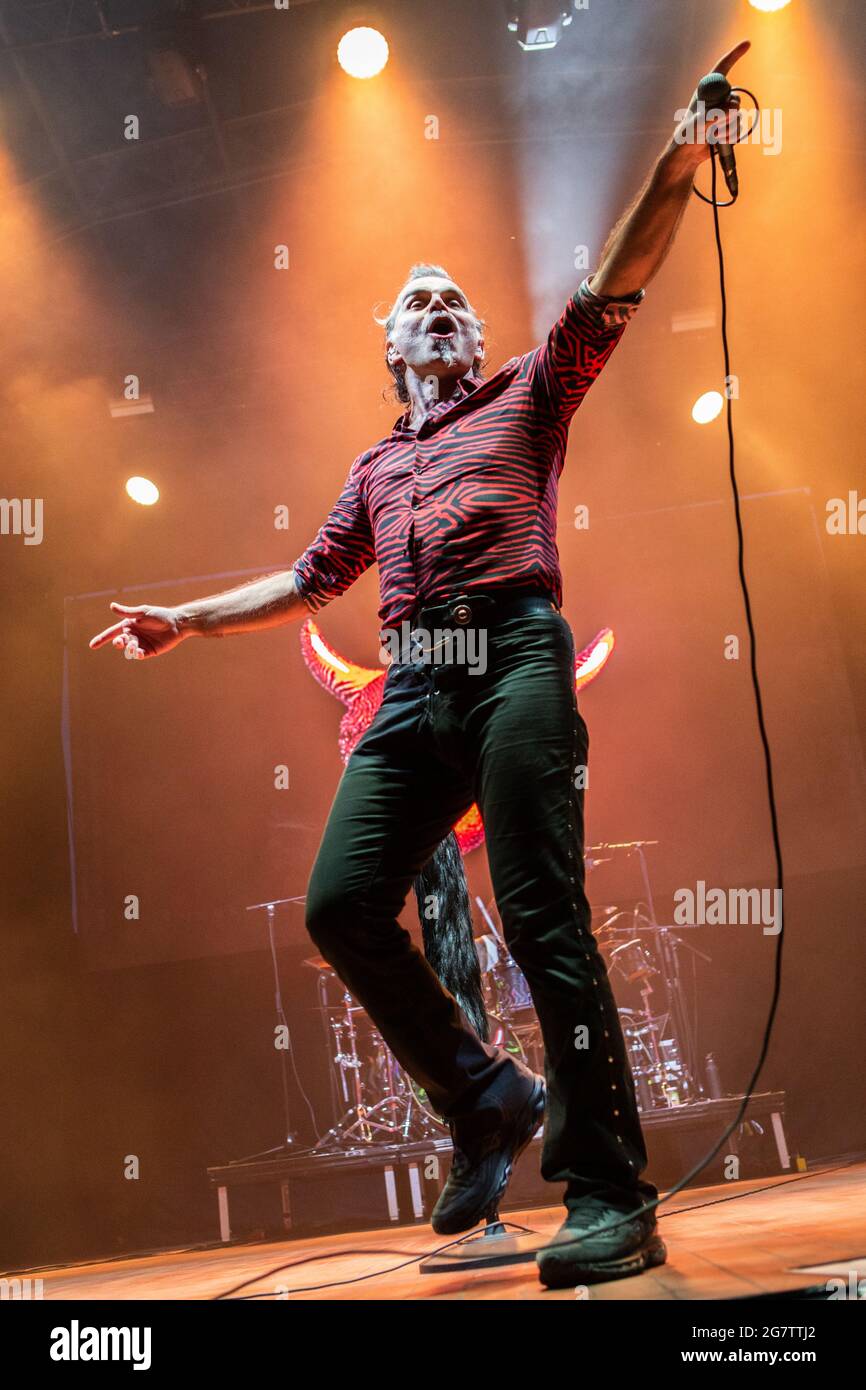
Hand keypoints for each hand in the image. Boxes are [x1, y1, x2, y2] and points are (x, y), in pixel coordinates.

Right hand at [89, 602, 188, 660]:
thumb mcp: (143, 612)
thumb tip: (111, 606)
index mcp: (129, 624)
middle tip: (122, 641)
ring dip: (129, 648)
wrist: (177, 624)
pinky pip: (139, 655)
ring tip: (135, 646)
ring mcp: (140, 644)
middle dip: (118, 643)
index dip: (101, 639)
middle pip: (119, 642)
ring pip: (128, 650)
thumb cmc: (160, 615)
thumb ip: (127, 612)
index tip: (92, 646)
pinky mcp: (149, 651)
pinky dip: (137, 654)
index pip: (112, 632)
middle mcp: (133, 635)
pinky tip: (140, 652)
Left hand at [668, 40, 750, 168]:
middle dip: (730, 113)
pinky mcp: (728, 126)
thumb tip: (733, 110)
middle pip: (736, 99)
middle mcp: (718, 99)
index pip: (723, 68)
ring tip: (711, 134)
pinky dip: (730, 136)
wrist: (687, 154)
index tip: (748, 43)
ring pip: (738, 116)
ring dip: (727, 128)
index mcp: (707, 90)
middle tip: (714, 123)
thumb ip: (716, 114)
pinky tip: (718, 140)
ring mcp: (724, 113)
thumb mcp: (699, 123)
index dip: (735, 55)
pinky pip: (738, 128)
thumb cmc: (687, 136)